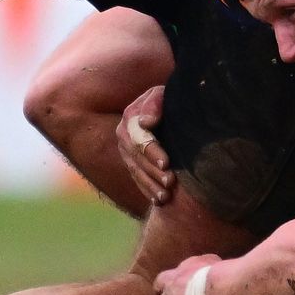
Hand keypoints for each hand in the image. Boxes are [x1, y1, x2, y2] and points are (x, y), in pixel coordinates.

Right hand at [117, 85, 174, 205]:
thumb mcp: (164, 93)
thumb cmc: (170, 98)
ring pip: (137, 172)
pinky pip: (137, 179)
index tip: (167, 163)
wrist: (170, 106)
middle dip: (154, 172)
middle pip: (138, 158)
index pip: (140, 139)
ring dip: (151, 186)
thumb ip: (156, 103)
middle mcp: (123, 135)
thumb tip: (146, 122)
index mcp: (130, 117)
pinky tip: (159, 201)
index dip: (153, 152)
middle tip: (171, 183)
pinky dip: (148, 190)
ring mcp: (125, 150)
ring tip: (166, 197)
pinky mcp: (131, 162)